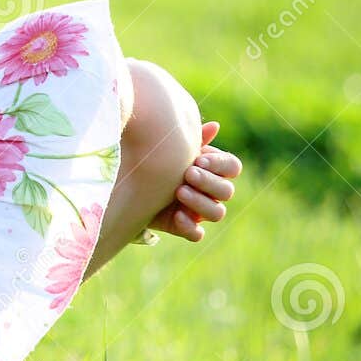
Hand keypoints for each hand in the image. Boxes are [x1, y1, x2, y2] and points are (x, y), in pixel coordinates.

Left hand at [148, 120, 242, 242]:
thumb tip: (214, 126)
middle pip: (227, 191)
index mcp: (213, 169)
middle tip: (188, 173)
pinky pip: (197, 234)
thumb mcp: (171, 147)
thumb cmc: (156, 158)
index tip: (199, 159)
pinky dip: (189, 226)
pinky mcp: (184, 227)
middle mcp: (211, 192)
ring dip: (201, 202)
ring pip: (217, 213)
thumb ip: (192, 139)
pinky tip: (177, 215)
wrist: (128, 181)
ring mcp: (199, 211)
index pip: (232, 167)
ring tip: (179, 191)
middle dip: (208, 182)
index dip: (220, 165)